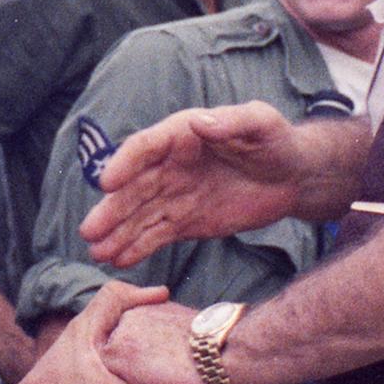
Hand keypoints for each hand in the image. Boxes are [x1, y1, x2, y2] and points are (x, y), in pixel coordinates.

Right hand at [81, 102, 315, 268]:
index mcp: (181, 135)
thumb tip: (198, 122)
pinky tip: (118, 260)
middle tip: (89, 232)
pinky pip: (156, 235)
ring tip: (96, 253)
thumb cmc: (276, 141)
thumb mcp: (261, 123)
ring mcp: (175, 195)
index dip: (124, 164)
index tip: (107, 183)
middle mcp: (170, 165)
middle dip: (111, 210)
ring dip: (117, 234)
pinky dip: (137, 247)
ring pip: (139, 216)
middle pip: (133, 188)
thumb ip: (231, 122)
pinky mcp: (186, 222)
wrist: (294, 176)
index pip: (145, 148)